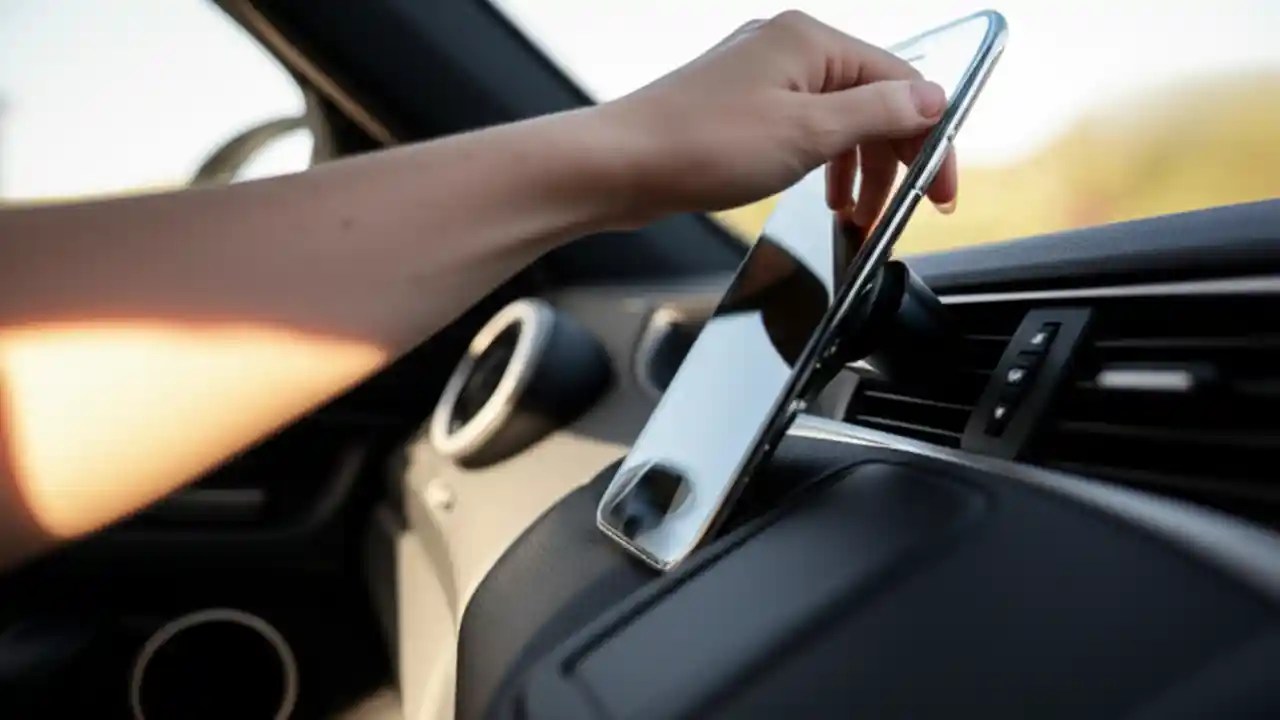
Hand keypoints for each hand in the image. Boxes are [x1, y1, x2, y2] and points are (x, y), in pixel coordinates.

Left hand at [598, 11, 956, 228]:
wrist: (617, 167)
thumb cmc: (698, 146)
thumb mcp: (806, 134)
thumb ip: (876, 115)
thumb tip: (932, 100)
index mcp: (810, 41)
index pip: (901, 83)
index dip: (929, 139)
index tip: (939, 189)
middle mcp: (787, 48)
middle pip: (871, 101)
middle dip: (891, 160)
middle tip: (900, 212)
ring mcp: (761, 76)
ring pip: (837, 119)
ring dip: (857, 169)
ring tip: (858, 215)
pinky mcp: (740, 107)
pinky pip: (802, 129)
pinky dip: (822, 164)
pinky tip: (823, 195)